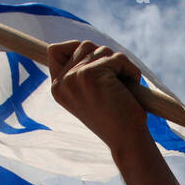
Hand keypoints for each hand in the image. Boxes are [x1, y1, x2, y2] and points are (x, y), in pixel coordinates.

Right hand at [48, 40, 148, 154]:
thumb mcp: (91, 93)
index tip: (97, 64)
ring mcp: (74, 77)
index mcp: (57, 88)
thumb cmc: (115, 117)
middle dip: (105, 59)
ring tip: (122, 90)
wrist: (126, 140)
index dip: (76, 48)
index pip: (55, 50)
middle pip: (84, 45)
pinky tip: (130, 90)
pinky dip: (130, 71)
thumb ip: (82, 71)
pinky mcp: (90, 74)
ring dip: (120, 66)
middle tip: (114, 84)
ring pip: (102, 50)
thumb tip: (85, 45)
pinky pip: (118, 58)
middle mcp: (61, 82)